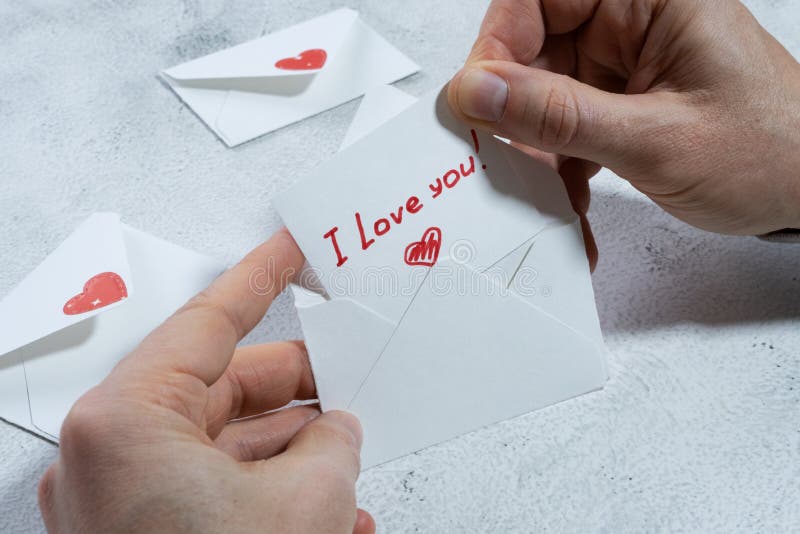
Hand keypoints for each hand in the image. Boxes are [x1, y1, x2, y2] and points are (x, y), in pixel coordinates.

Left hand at [38, 230, 374, 533]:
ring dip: (290, 446)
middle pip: (218, 387)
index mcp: (125, 424)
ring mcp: (120, 501)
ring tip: (344, 448)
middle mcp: (109, 458)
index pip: (207, 323)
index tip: (287, 250)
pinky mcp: (140, 532)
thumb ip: (332, 444)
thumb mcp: (307, 498)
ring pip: (221, 445)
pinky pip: (211, 490)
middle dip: (294, 383)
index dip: (260, 278)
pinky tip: (323, 500)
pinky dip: (267, 488)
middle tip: (342, 370)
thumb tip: (337, 433)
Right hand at [448, 0, 799, 236]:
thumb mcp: (655, 140)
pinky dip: (557, 163)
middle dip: (514, 109)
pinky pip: (561, 123)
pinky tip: (569, 194)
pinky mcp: (617, 102)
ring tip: (547, 188)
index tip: (479, 99)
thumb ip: (560, 116)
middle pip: (532, 46)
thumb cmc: (772, 152)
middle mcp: (631, 23)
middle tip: (503, 153)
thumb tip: (481, 93)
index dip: (498, 42)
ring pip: (540, 93)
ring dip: (535, 148)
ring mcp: (621, 64)